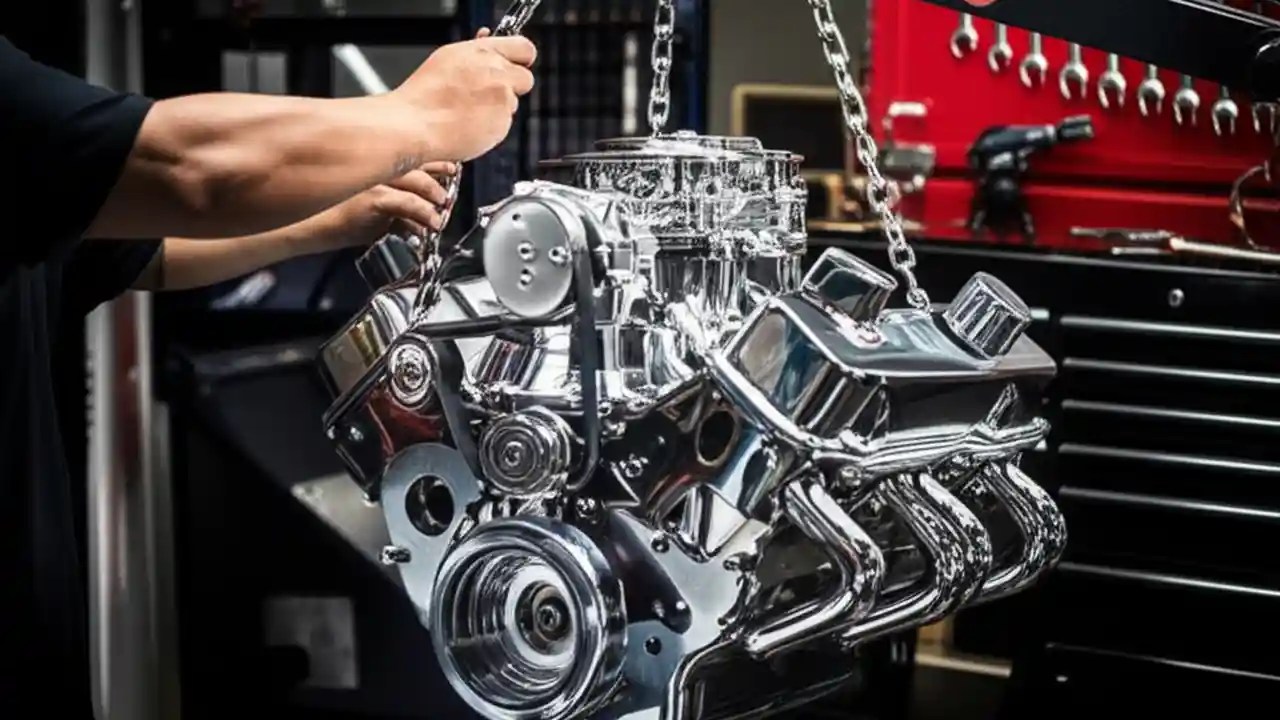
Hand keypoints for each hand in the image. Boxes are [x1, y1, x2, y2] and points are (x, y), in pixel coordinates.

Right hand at [310, 161, 456, 249]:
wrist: (300, 225)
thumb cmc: (322, 216)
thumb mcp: (356, 203)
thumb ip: (384, 204)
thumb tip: (408, 220)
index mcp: (367, 160)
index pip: (407, 152)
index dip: (432, 160)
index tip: (450, 166)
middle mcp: (372, 165)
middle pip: (417, 164)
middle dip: (439, 177)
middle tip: (449, 192)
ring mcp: (373, 180)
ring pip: (417, 183)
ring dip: (435, 198)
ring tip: (440, 212)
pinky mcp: (373, 199)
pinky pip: (409, 204)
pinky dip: (424, 216)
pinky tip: (430, 225)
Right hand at [394, 30, 536, 161]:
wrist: (414, 125)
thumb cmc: (425, 95)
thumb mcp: (449, 58)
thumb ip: (476, 51)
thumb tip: (487, 37)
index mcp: (482, 51)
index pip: (524, 48)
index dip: (521, 59)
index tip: (515, 66)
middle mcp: (496, 72)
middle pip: (525, 78)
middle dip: (512, 87)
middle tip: (488, 94)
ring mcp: (502, 98)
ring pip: (512, 104)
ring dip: (498, 108)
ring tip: (468, 112)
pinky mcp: (502, 123)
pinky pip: (504, 124)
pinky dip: (491, 127)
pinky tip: (470, 125)